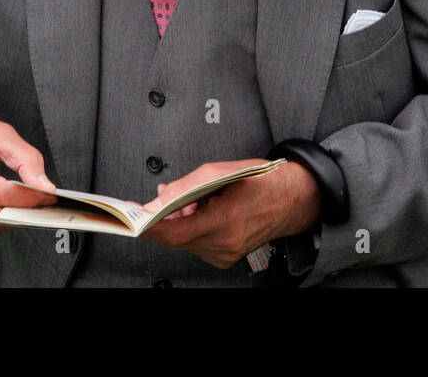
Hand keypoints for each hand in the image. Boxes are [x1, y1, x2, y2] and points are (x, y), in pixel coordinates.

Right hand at [0, 93, 58, 237]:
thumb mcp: (2, 133)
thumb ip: (27, 160)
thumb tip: (45, 188)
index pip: (0, 193)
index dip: (28, 198)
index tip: (48, 195)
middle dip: (21, 214)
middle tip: (42, 205)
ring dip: (10, 220)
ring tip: (28, 206)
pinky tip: (8, 207)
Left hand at [140, 159, 321, 268]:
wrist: (294, 198)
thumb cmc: (264, 181)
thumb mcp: (221, 171)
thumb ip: (184, 186)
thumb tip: (157, 199)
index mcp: (224, 221)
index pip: (173, 233)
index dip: (149, 227)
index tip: (132, 219)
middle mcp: (224, 243)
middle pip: (176, 238)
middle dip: (163, 219)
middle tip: (159, 200)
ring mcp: (226, 253)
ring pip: (186, 242)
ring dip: (179, 222)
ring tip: (191, 201)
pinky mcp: (227, 257)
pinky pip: (197, 245)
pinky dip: (191, 228)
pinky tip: (201, 212)